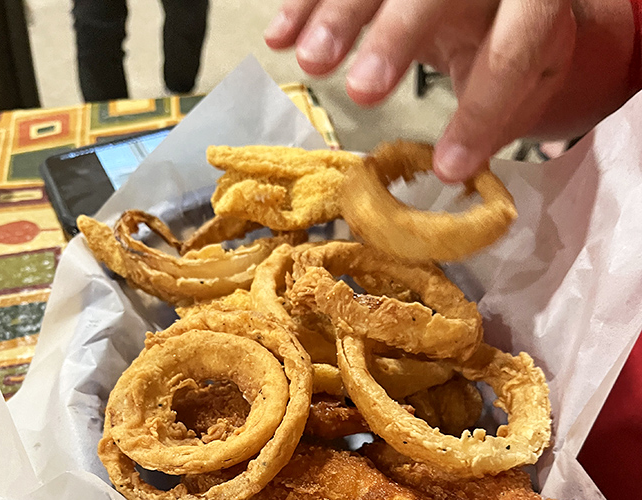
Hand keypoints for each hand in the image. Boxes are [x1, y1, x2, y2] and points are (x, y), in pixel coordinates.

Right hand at [264, 0, 576, 181]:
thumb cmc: (515, 38)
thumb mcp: (534, 75)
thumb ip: (504, 114)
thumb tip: (458, 170)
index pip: (512, 51)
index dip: (480, 111)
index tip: (447, 167)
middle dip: (395, 38)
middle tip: (362, 92)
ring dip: (337, 16)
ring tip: (311, 63)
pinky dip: (304, 3)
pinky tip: (279, 37)